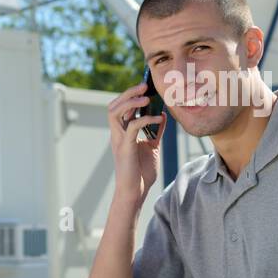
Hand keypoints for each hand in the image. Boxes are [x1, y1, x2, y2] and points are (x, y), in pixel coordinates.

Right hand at [104, 82, 165, 207]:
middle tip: (144, 86)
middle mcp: (117, 134)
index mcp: (122, 132)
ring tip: (146, 98)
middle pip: (114, 105)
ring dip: (130, 102)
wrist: (136, 192)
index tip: (145, 87)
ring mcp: (119, 140)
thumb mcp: (152, 147)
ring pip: (116, 112)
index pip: (120, 107)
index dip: (130, 95)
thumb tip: (163, 115)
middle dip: (128, 93)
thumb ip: (156, 131)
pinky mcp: (125, 147)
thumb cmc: (141, 173)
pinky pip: (132, 126)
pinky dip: (145, 119)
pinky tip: (158, 118)